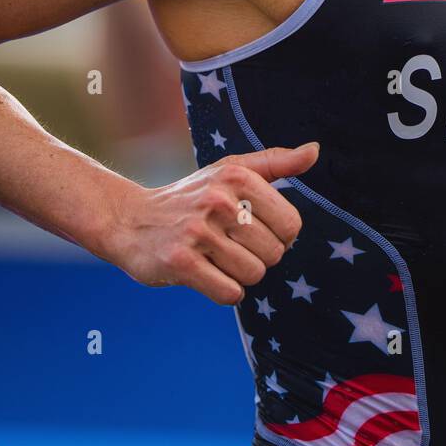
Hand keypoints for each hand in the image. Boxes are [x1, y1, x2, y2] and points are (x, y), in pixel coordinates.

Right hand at [108, 143, 319, 304]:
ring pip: (253, 275)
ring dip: (240, 276)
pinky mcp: (180, 262)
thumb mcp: (231, 170)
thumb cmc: (192, 196)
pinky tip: (207, 274)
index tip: (255, 230)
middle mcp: (218, 200)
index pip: (291, 224)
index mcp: (237, 176)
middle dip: (258, 257)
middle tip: (230, 245)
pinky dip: (225, 291)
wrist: (131, 220)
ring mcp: (198, 232)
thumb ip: (276, 162)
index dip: (279, 235)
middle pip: (274, 253)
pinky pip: (230, 293)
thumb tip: (314, 151)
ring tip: (216, 258)